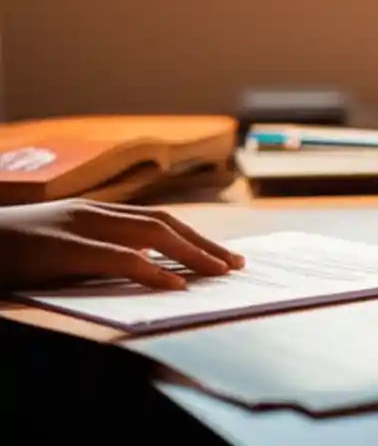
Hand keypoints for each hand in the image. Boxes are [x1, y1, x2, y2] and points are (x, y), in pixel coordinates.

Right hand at [0, 200, 244, 290]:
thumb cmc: (11, 251)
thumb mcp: (63, 249)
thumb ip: (99, 253)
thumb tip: (144, 272)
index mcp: (98, 213)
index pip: (160, 220)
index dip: (196, 237)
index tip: (225, 255)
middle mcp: (96, 212)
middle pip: (166, 224)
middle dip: (205, 245)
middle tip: (236, 265)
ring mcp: (80, 226)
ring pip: (151, 235)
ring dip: (191, 253)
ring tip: (220, 272)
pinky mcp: (64, 247)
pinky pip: (118, 257)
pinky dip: (151, 269)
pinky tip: (175, 284)